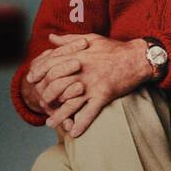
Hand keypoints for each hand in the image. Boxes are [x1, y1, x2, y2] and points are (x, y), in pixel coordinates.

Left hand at [28, 34, 154, 137]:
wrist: (139, 57)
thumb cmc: (115, 48)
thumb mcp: (91, 38)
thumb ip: (68, 39)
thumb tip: (51, 37)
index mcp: (77, 56)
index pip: (49, 65)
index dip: (37, 74)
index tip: (31, 81)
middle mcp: (81, 71)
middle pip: (55, 86)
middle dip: (45, 97)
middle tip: (42, 105)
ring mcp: (92, 84)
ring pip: (69, 103)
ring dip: (59, 116)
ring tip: (51, 124)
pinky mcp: (104, 94)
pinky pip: (90, 113)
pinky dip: (82, 124)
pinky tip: (75, 132)